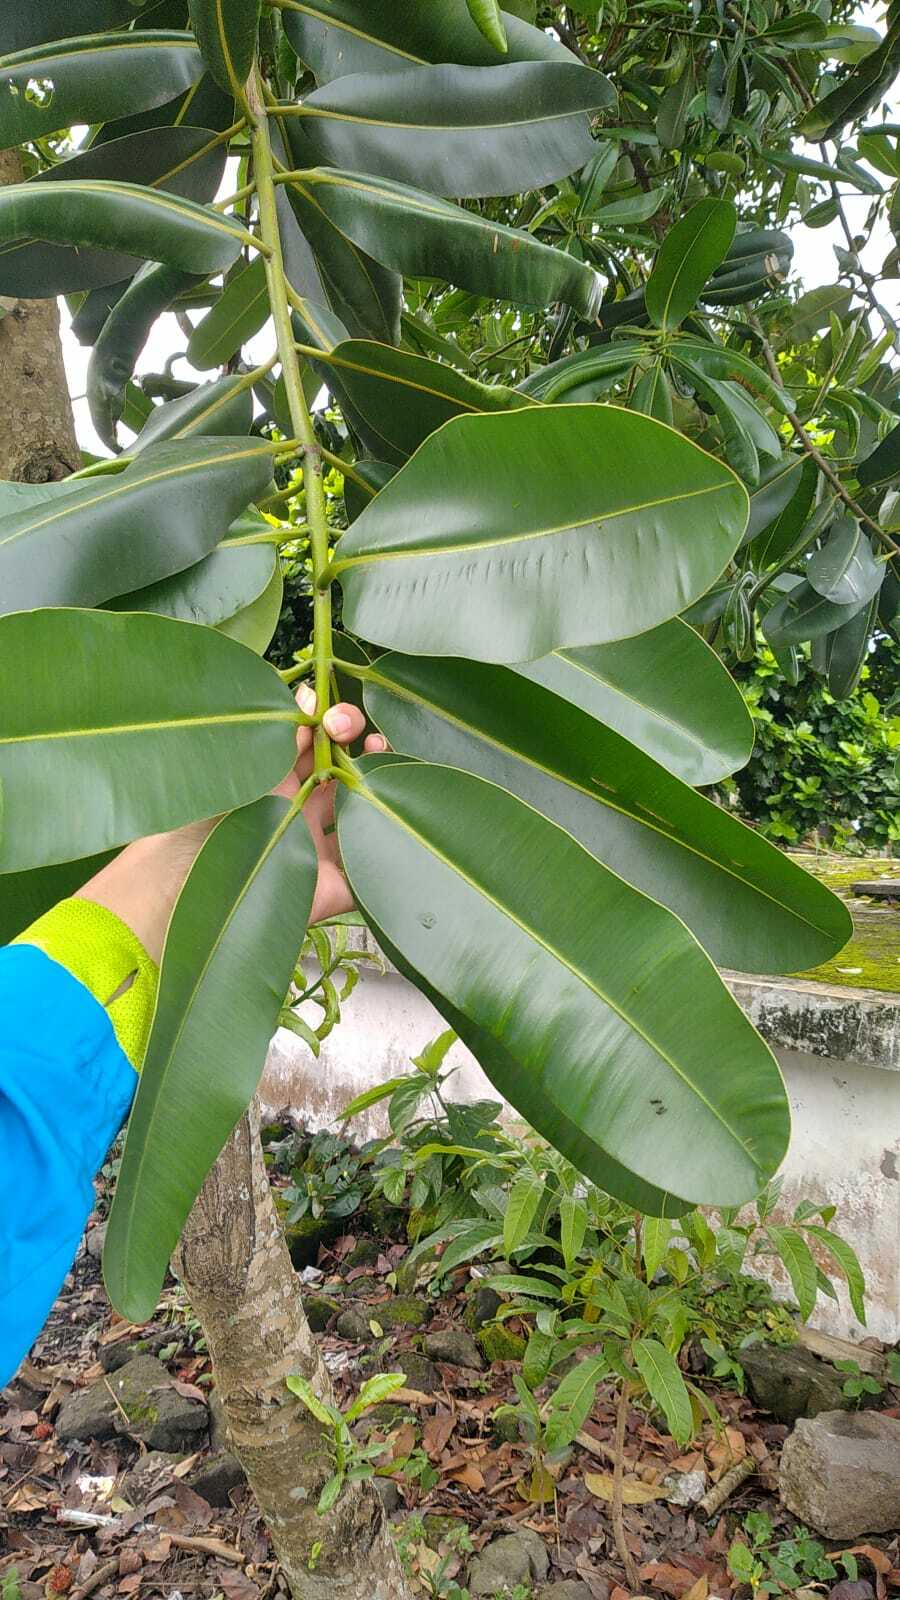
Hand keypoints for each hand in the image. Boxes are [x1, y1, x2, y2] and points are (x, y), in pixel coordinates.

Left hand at [74, 686, 385, 958]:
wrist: (183, 889)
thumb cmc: (199, 820)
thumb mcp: (237, 765)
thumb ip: (275, 733)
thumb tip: (307, 695)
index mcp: (267, 785)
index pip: (308, 746)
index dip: (326, 722)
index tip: (328, 712)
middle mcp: (294, 815)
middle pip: (339, 772)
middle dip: (355, 739)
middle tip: (352, 728)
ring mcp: (316, 852)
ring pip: (361, 812)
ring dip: (380, 778)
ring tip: (382, 747)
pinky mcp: (332, 890)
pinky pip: (370, 869)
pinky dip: (390, 840)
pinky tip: (395, 800)